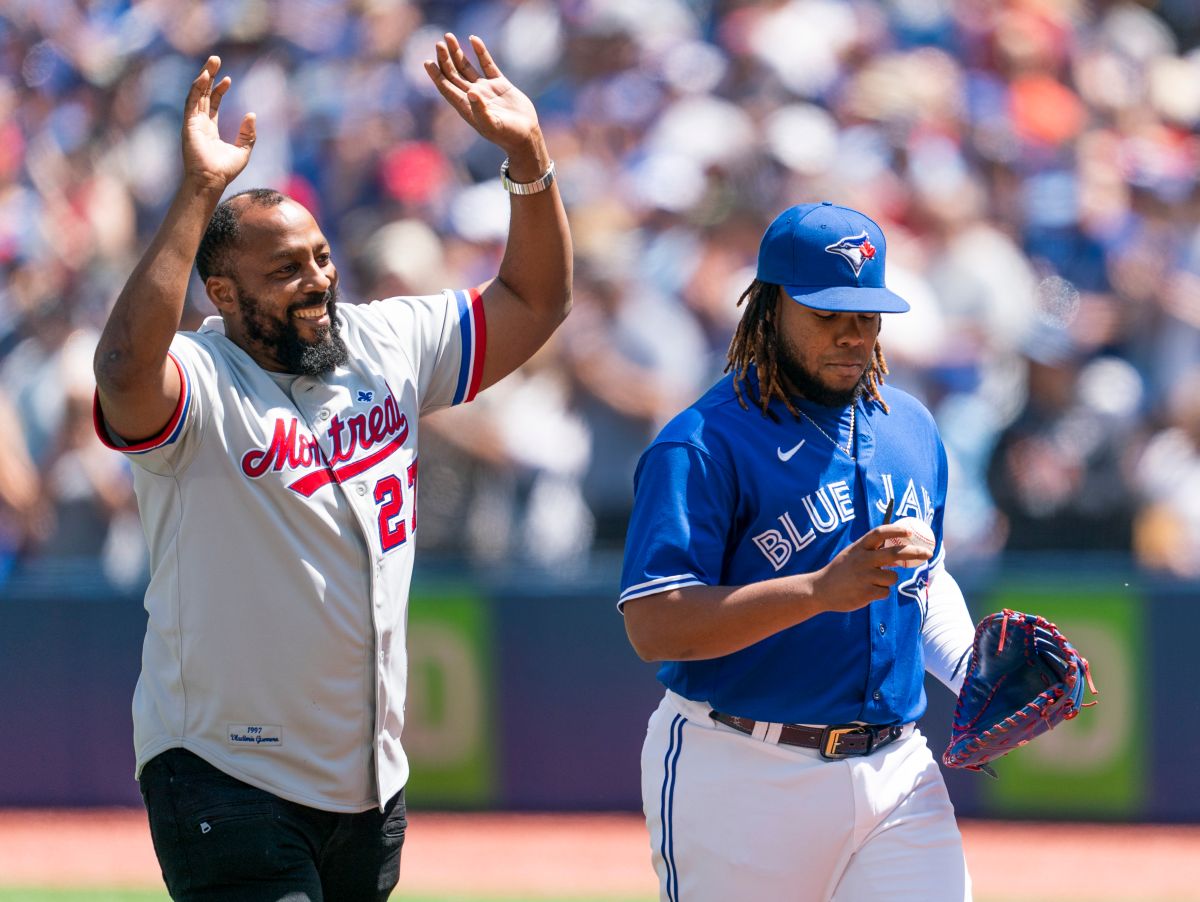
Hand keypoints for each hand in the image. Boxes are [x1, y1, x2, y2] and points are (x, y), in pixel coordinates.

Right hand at [181, 56, 255, 190]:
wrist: (212, 181)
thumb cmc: (225, 171)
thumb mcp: (243, 150)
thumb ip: (248, 134)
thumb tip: (251, 114)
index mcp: (209, 128)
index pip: (212, 103)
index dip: (219, 90)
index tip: (228, 80)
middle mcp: (199, 123)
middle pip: (202, 93)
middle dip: (209, 76)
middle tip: (216, 60)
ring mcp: (192, 122)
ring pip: (196, 93)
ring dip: (203, 77)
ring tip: (212, 62)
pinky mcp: (189, 124)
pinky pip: (192, 101)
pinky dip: (197, 89)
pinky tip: (204, 77)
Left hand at [424, 34, 543, 167]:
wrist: (526, 136)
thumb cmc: (507, 135)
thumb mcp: (493, 125)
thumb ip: (481, 110)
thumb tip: (472, 92)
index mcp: (466, 107)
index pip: (447, 88)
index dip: (436, 76)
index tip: (427, 62)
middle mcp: (473, 96)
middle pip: (453, 74)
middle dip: (445, 59)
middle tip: (439, 44)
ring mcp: (486, 89)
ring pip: (467, 67)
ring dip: (457, 53)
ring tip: (449, 37)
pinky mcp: (500, 84)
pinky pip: (487, 64)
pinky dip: (480, 52)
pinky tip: (474, 39)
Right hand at [811, 523, 933, 612]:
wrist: (820, 590)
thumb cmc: (841, 571)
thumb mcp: (852, 554)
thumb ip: (872, 550)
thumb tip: (900, 547)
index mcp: (859, 547)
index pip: (879, 533)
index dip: (895, 530)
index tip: (909, 531)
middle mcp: (863, 559)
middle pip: (894, 553)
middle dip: (914, 552)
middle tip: (928, 553)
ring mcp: (864, 576)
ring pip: (892, 577)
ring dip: (888, 580)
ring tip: (871, 582)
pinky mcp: (866, 592)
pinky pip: (885, 592)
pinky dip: (880, 592)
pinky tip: (865, 591)